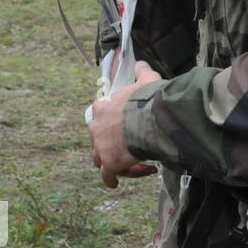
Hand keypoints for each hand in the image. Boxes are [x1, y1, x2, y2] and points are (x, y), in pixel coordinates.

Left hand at [89, 61, 162, 188]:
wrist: (151, 118)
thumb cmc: (149, 99)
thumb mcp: (146, 80)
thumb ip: (141, 72)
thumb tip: (140, 63)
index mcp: (102, 107)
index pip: (101, 117)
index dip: (113, 125)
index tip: (126, 129)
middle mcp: (96, 127)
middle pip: (98, 140)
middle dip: (112, 146)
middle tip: (131, 149)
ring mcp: (101, 147)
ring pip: (101, 159)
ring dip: (113, 163)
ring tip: (133, 165)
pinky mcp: (109, 163)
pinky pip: (108, 176)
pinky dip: (112, 179)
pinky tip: (115, 183)